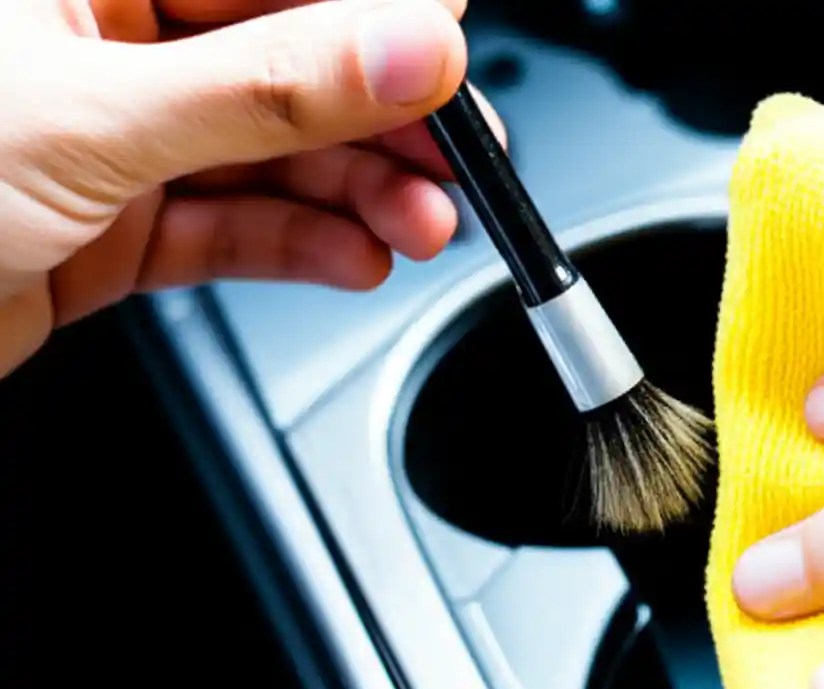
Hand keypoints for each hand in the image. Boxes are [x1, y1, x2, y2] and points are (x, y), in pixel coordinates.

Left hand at [0, 0, 503, 376]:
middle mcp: (100, 44)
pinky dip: (298, 246)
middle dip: (379, 120)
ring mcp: (110, 136)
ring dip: (356, 196)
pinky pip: (230, 224)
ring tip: (417, 228)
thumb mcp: (95, 124)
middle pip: (284, 64)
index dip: (371, 11)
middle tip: (455, 164)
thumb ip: (271, 88)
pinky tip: (352, 256)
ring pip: (269, 153)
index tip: (451, 49)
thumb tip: (412, 44)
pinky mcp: (112, 223)